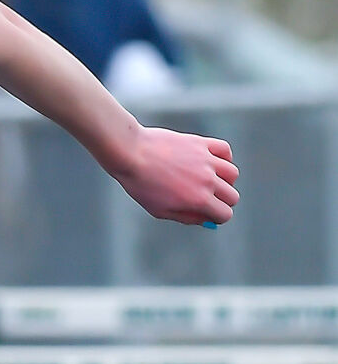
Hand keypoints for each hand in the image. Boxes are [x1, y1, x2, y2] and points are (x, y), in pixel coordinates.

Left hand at [110, 125, 239, 225]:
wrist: (130, 153)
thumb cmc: (140, 184)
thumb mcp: (159, 210)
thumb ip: (186, 217)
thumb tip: (206, 220)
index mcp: (198, 199)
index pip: (225, 214)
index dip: (217, 217)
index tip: (207, 214)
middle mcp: (207, 180)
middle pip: (232, 196)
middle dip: (221, 201)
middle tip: (206, 198)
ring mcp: (206, 160)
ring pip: (232, 174)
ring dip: (224, 180)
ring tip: (207, 180)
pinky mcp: (201, 143)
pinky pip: (225, 150)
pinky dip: (223, 157)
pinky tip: (211, 162)